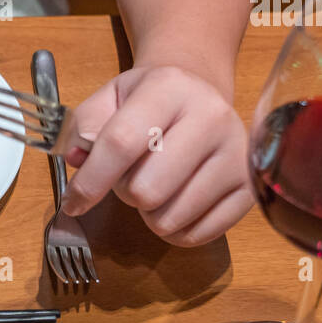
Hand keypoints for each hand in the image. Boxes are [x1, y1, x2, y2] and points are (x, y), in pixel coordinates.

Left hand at [60, 62, 253, 246]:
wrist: (198, 95)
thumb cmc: (147, 101)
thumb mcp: (109, 98)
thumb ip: (84, 126)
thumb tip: (78, 158)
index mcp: (169, 87)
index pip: (121, 143)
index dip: (90, 180)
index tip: (72, 203)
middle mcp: (211, 117)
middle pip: (145, 190)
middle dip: (124, 193)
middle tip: (130, 175)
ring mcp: (237, 155)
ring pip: (169, 218)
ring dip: (149, 213)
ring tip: (156, 183)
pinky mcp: (249, 189)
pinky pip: (196, 235)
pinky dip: (175, 230)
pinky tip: (176, 202)